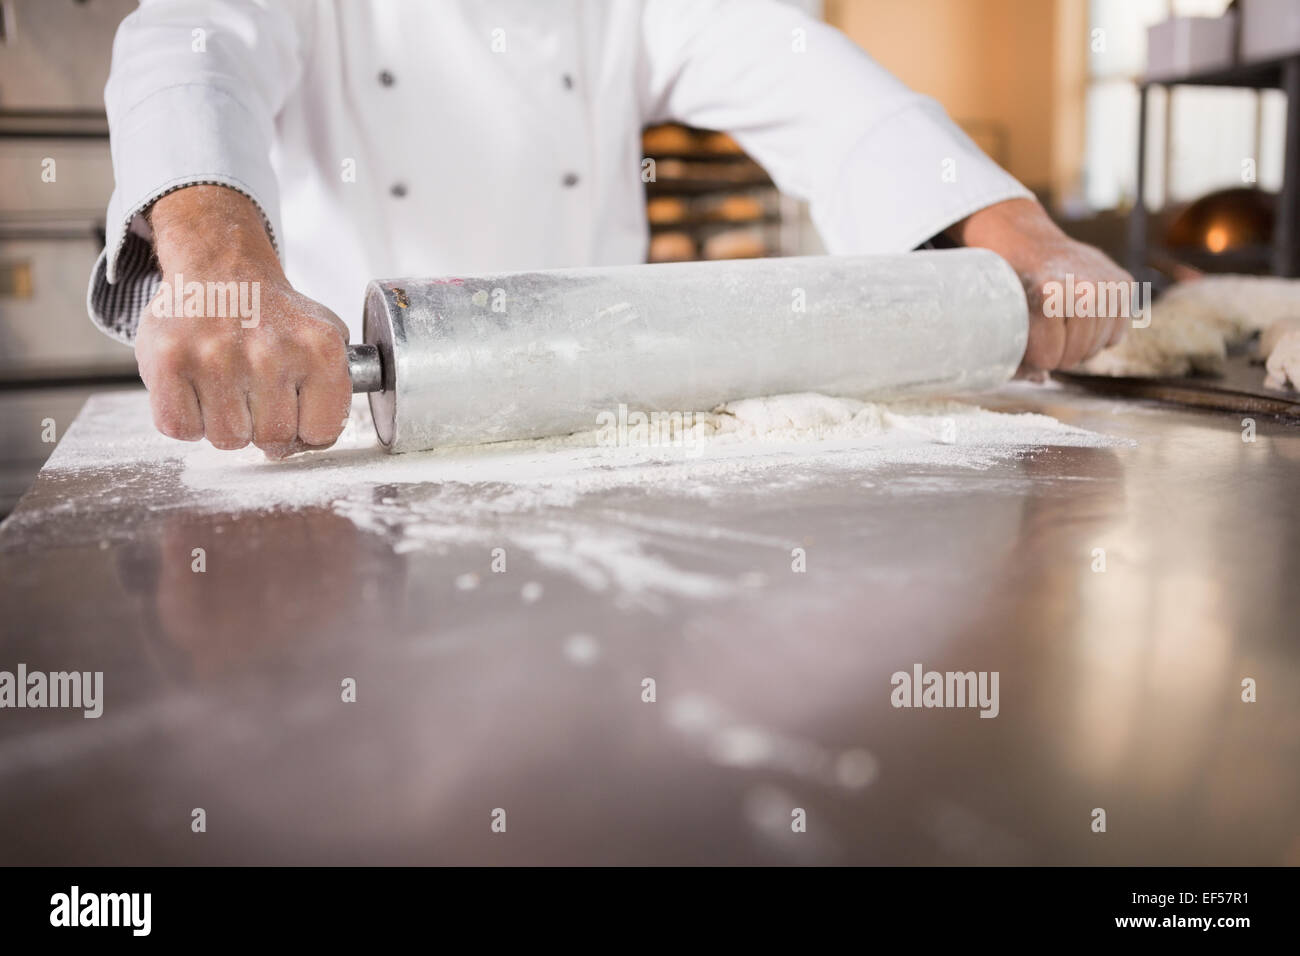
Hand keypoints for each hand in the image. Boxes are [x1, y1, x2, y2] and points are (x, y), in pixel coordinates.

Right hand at [135, 185, 351, 458]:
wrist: (221, 268)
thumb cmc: (274, 315)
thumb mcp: (327, 339)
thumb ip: (336, 392)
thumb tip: (318, 440)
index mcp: (320, 350)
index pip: (322, 434)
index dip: (306, 433)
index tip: (295, 417)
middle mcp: (271, 352)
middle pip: (272, 441)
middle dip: (264, 429)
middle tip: (256, 396)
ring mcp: (217, 356)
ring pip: (227, 439)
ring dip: (225, 425)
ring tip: (227, 387)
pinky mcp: (169, 360)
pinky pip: (180, 428)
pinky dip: (187, 419)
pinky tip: (197, 388)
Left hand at [948, 198, 1131, 371]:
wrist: (1030, 244)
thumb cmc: (1015, 286)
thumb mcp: (1005, 316)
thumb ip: (1018, 354)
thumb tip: (1042, 379)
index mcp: (1048, 296)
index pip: (1050, 358)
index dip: (1038, 357)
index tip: (1031, 344)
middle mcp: (1084, 288)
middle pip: (1076, 354)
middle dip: (1060, 354)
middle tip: (1048, 339)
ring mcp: (1108, 284)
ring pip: (1099, 347)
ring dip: (1081, 345)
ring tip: (1064, 328)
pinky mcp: (1124, 283)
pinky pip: (1118, 333)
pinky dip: (1101, 334)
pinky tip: (1084, 318)